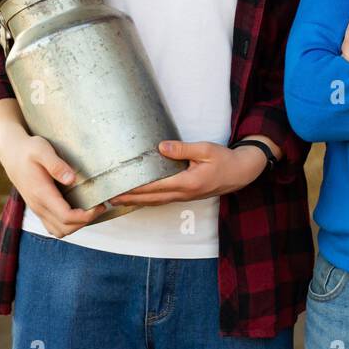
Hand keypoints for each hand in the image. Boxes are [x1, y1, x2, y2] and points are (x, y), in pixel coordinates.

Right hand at [0, 132, 106, 236]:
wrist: (12, 153)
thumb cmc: (29, 150)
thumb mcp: (42, 150)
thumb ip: (56, 165)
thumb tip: (71, 179)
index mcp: (41, 193)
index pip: (66, 216)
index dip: (86, 216)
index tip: (100, 205)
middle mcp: (38, 206)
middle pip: (65, 228)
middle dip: (85, 221)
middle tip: (100, 206)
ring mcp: (37, 209)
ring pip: (59, 231)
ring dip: (77, 225)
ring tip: (91, 209)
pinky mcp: (39, 208)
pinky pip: (54, 226)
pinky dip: (68, 224)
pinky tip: (79, 210)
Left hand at [109, 140, 266, 206]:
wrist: (240, 173)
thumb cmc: (224, 159)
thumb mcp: (206, 149)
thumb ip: (183, 149)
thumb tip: (161, 147)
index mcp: (187, 182)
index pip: (155, 186)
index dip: (135, 188)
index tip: (117, 187)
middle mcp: (183, 193)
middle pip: (150, 198)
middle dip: (129, 197)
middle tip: (108, 196)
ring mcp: (184, 197)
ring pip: (155, 201)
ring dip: (135, 201)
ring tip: (117, 199)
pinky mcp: (185, 195)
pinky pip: (162, 200)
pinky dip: (147, 200)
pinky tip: (138, 198)